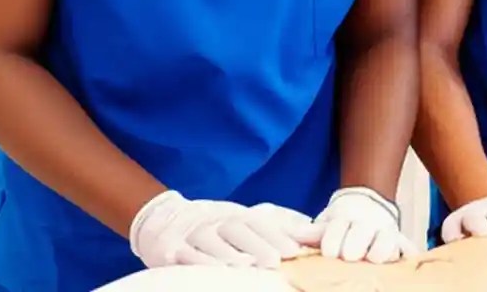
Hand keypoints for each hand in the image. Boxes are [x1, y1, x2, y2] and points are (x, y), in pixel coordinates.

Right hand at [130, 191, 315, 269]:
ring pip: (212, 240)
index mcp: (238, 215)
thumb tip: (320, 233)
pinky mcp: (172, 249)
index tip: (294, 250)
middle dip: (258, 244)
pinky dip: (200, 261)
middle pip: (238, 229)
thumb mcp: (251, 223)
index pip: (259, 222)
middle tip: (276, 260)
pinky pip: (186, 254)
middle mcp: (216, 221)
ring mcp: (194, 234)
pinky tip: (214, 270)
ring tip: (248, 266)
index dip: (277, 235)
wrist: (166, 221)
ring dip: (230, 253)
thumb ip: (284, 228)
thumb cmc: (221, 228)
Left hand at [304, 187, 416, 263]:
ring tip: (372, 260)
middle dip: (354, 246)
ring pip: (387, 239)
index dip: (333, 242)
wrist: (367, 205)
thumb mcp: (327, 221)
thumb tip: (293, 238)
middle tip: (348, 256)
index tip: (329, 253)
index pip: (338, 228)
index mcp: (345, 216)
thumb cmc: (342, 223)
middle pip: (362, 233)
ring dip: (380, 250)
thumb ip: (313, 232)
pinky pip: (407, 248)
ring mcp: (386, 230)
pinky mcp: (400, 241)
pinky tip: (402, 262)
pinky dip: (405, 254)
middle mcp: (368, 222)